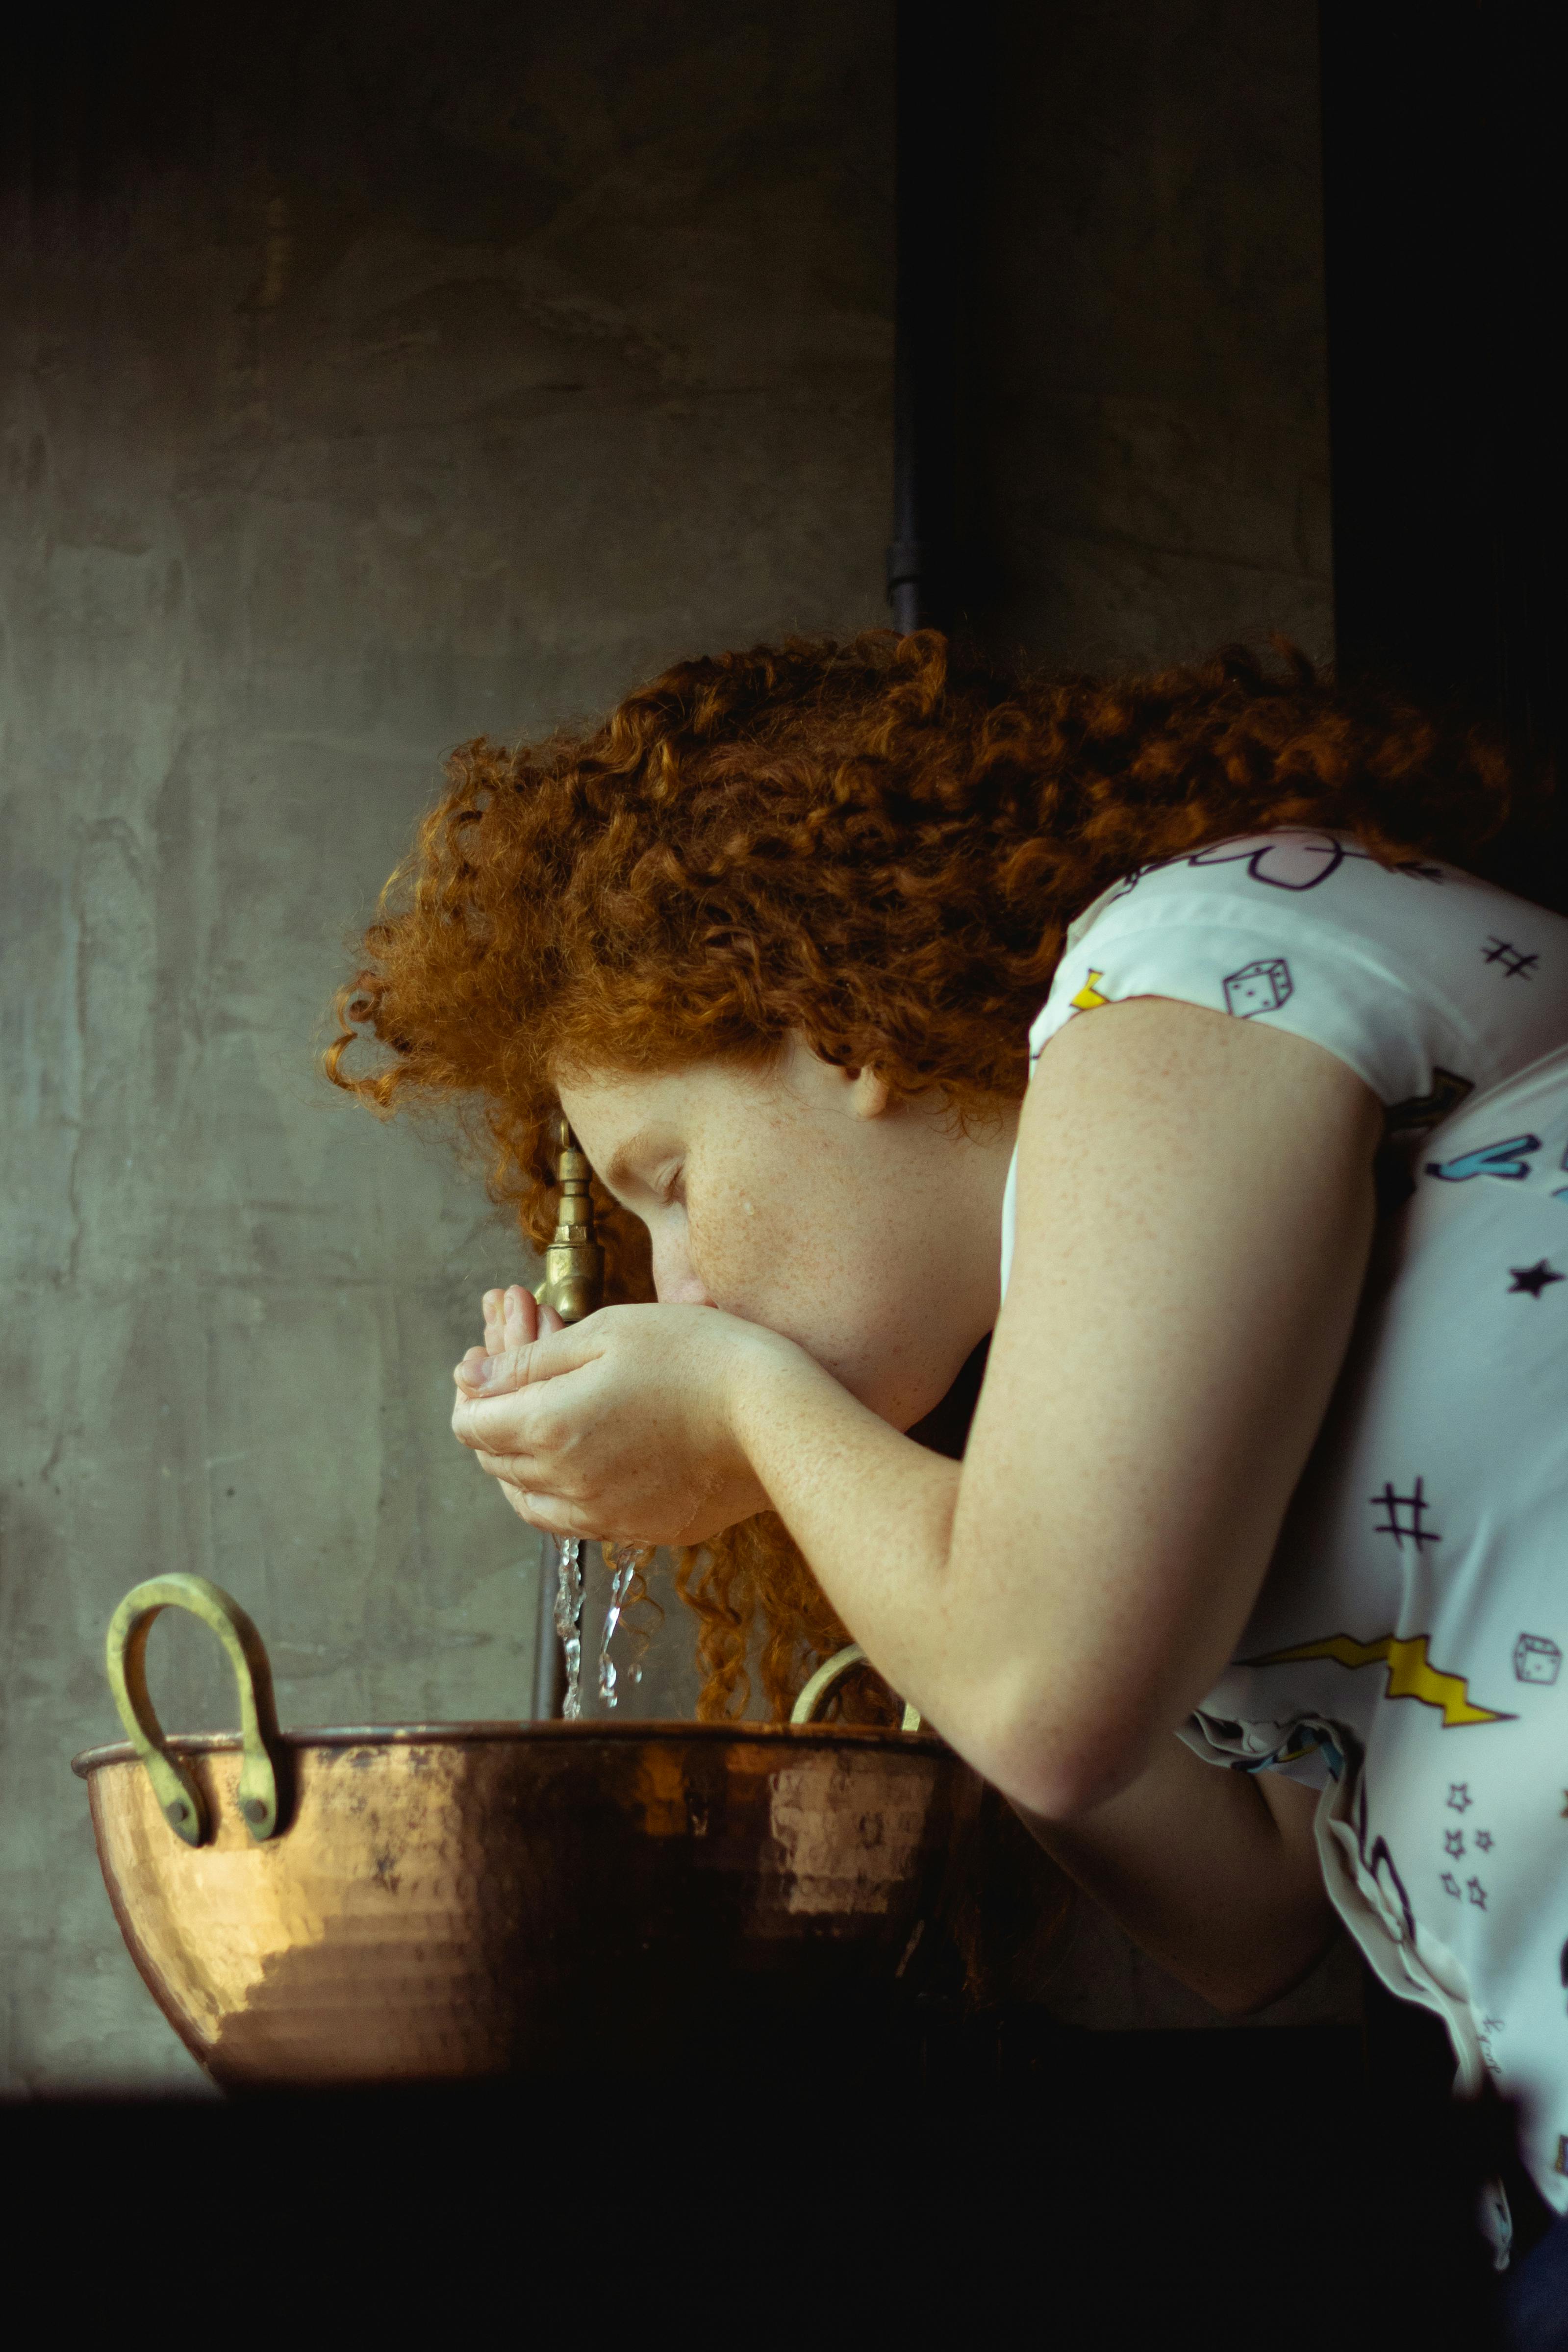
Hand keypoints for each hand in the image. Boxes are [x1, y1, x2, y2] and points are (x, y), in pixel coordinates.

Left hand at [451, 1291, 787, 1545]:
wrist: (776, 1415)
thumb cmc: (696, 1357)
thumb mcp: (606, 1333)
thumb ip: (529, 1360)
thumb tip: (470, 1376)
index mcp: (550, 1427)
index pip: (471, 1424)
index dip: (472, 1391)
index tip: (492, 1362)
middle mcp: (567, 1484)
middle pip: (496, 1462)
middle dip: (497, 1418)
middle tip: (527, 1375)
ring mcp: (604, 1516)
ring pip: (529, 1500)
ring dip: (523, 1462)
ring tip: (547, 1421)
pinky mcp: (640, 1531)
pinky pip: (576, 1521)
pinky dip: (562, 1492)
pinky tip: (586, 1459)